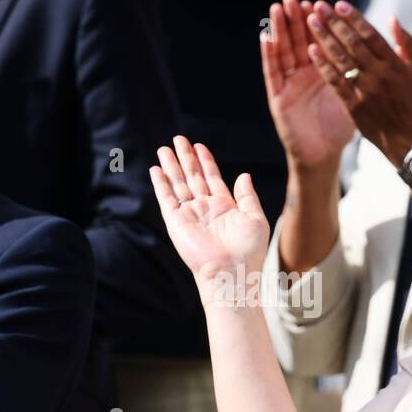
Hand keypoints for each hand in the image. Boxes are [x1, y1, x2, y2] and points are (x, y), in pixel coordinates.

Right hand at [150, 136, 269, 299]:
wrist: (231, 272)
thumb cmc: (248, 251)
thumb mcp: (255, 218)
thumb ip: (247, 196)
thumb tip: (244, 175)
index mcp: (225, 207)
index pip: (212, 178)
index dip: (205, 161)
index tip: (199, 146)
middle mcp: (206, 209)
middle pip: (193, 177)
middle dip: (185, 158)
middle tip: (178, 139)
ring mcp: (190, 215)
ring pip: (178, 184)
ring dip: (171, 166)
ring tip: (164, 148)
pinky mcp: (176, 222)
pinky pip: (166, 199)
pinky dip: (161, 184)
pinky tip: (156, 169)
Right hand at [261, 0, 354, 169]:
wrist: (324, 155)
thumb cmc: (339, 128)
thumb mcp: (354, 95)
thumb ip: (360, 71)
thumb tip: (373, 47)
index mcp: (321, 72)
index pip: (319, 41)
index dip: (319, 23)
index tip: (321, 3)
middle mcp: (302, 75)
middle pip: (298, 41)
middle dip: (296, 19)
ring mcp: (288, 85)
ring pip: (282, 51)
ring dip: (279, 29)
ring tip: (277, 8)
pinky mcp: (277, 98)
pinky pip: (272, 73)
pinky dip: (268, 55)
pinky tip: (266, 37)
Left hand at [305, 1, 411, 167]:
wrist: (405, 137)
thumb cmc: (409, 100)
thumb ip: (405, 42)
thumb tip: (392, 17)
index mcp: (394, 63)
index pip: (371, 35)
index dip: (354, 18)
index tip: (339, 4)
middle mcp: (379, 74)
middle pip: (353, 43)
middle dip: (334, 23)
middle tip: (319, 7)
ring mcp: (365, 90)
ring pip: (341, 59)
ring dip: (324, 38)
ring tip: (311, 21)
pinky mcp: (353, 105)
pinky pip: (335, 81)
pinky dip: (323, 65)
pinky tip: (311, 50)